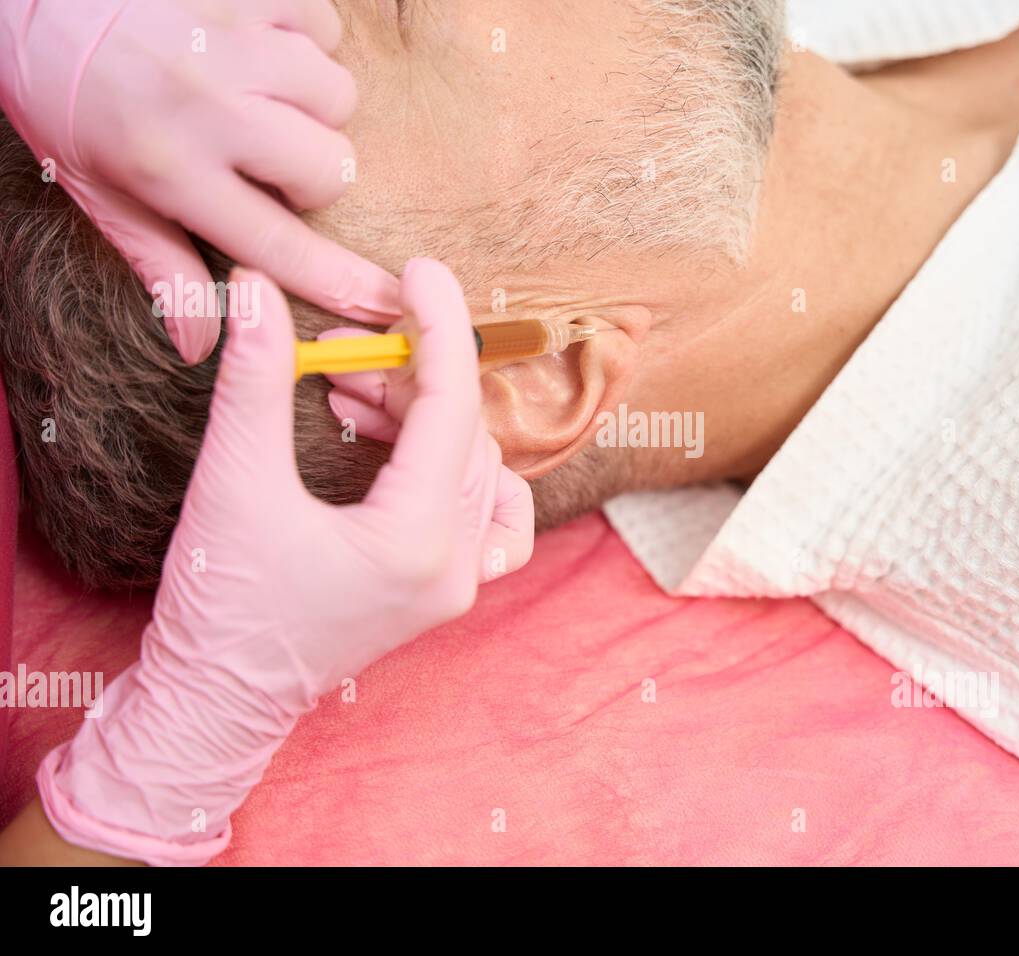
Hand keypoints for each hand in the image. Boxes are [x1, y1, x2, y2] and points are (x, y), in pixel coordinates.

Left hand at [0, 0, 399, 362]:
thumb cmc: (60, 93)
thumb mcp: (98, 190)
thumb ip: (160, 265)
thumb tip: (200, 346)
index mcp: (170, 168)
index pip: (279, 243)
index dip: (341, 281)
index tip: (388, 303)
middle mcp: (208, 107)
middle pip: (329, 166)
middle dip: (312, 171)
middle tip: (267, 157)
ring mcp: (231, 41)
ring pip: (336, 93)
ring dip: (311, 101)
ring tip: (263, 93)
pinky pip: (323, 25)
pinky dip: (305, 37)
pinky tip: (261, 45)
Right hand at [36, 259, 532, 864]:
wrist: (215, 702)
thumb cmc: (221, 606)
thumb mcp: (233, 484)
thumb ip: (254, 381)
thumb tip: (256, 291)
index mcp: (417, 540)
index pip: (452, 407)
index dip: (439, 328)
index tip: (419, 270)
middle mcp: (454, 566)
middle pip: (463, 434)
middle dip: (408, 376)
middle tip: (338, 353)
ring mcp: (456, 584)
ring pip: (472, 467)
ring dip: (422, 417)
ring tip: (349, 396)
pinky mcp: (441, 591)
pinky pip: (488, 519)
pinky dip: (456, 468)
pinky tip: (409, 449)